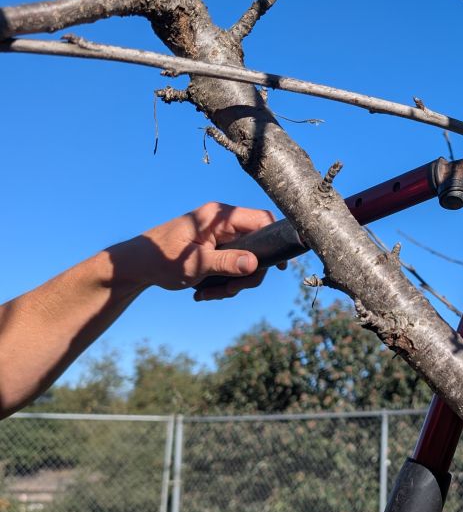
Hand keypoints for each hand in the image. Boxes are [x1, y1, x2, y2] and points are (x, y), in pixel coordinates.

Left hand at [109, 202, 277, 300]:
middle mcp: (223, 223)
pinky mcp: (216, 248)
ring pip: (245, 260)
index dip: (274, 241)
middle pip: (257, 247)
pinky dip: (224, 282)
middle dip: (247, 274)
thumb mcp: (195, 264)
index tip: (278, 267)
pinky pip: (232, 265)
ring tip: (210, 294)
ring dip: (233, 282)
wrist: (136, 266)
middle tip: (230, 290)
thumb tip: (256, 264)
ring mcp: (220, 235)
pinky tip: (205, 292)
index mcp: (219, 217)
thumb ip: (227, 263)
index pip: (261, 220)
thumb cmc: (161, 260)